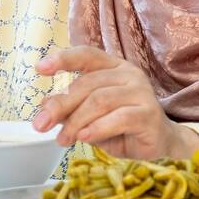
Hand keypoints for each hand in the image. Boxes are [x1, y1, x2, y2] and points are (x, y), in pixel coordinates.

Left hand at [31, 46, 198, 164]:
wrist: (159, 143)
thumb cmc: (122, 126)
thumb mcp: (90, 117)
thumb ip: (71, 109)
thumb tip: (44, 106)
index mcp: (114, 67)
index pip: (87, 55)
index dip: (63, 59)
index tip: (40, 68)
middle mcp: (129, 74)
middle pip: (87, 84)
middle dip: (61, 105)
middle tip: (41, 125)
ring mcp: (141, 92)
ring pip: (100, 101)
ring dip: (76, 122)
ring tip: (63, 139)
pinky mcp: (149, 113)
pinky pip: (119, 118)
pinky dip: (97, 128)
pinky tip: (84, 137)